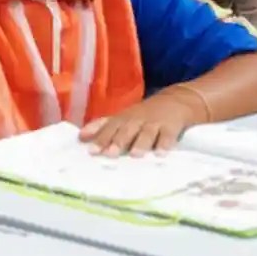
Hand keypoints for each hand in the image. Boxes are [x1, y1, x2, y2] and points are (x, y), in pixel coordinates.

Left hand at [78, 91, 205, 156]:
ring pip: (146, 133)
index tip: (91, 151)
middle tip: (110, 154)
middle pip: (126, 130)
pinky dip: (165, 144)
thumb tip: (80, 136)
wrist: (176, 100)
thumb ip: (102, 126)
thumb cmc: (143, 114)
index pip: (109, 128)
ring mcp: (155, 122)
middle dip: (118, 141)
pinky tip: (161, 154)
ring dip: (140, 143)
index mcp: (124, 118)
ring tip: (135, 155)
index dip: (100, 138)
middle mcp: (137, 120)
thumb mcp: (123, 117)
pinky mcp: (171, 126)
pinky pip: (168, 135)